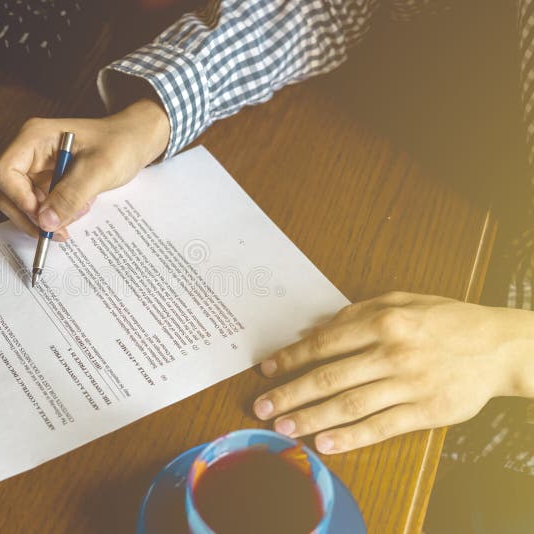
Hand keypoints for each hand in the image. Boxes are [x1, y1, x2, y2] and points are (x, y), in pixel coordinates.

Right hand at [0, 98, 168, 240]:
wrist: (135, 141)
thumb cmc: (120, 144)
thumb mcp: (99, 170)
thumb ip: (70, 195)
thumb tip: (45, 221)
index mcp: (35, 138)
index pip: (4, 172)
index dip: (18, 197)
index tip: (43, 214)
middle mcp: (30, 152)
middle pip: (8, 193)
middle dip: (32, 215)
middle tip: (60, 228)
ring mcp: (37, 168)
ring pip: (23, 205)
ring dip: (46, 218)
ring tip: (77, 212)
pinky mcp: (47, 182)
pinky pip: (40, 207)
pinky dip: (56, 215)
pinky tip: (78, 208)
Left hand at [252, 292, 533, 453]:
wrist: (500, 346)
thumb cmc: (446, 320)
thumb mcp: (401, 301)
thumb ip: (358, 312)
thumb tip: (317, 330)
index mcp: (383, 322)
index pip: (324, 344)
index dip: (291, 358)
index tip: (267, 370)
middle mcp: (392, 353)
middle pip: (328, 378)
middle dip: (290, 394)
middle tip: (262, 406)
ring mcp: (409, 384)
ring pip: (349, 405)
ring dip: (311, 418)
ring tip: (284, 427)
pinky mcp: (427, 411)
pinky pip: (381, 427)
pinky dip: (351, 437)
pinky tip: (325, 444)